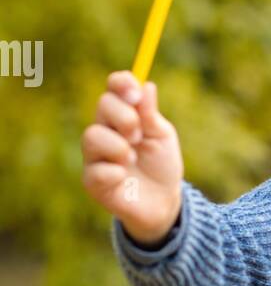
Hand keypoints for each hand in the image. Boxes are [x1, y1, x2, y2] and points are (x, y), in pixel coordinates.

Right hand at [81, 70, 183, 243]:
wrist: (164, 201)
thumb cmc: (161, 165)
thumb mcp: (162, 137)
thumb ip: (151, 115)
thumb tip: (147, 86)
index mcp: (122, 115)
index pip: (113, 88)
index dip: (121, 84)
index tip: (136, 93)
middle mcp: (104, 130)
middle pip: (103, 105)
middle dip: (125, 118)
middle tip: (138, 136)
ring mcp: (95, 155)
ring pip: (92, 135)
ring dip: (118, 146)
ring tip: (132, 159)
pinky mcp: (92, 181)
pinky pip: (95, 169)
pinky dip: (115, 171)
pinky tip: (125, 178)